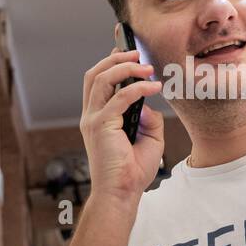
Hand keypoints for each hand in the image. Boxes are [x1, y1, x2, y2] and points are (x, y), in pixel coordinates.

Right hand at [80, 48, 164, 203]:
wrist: (122, 194)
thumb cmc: (132, 171)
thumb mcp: (150, 139)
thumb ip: (149, 118)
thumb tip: (149, 103)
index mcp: (98, 117)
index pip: (98, 82)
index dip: (110, 63)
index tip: (127, 51)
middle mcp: (91, 115)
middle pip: (94, 74)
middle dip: (115, 59)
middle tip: (137, 53)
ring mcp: (93, 120)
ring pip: (101, 79)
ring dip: (124, 67)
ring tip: (146, 66)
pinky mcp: (100, 126)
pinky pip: (118, 98)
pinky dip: (137, 88)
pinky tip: (153, 87)